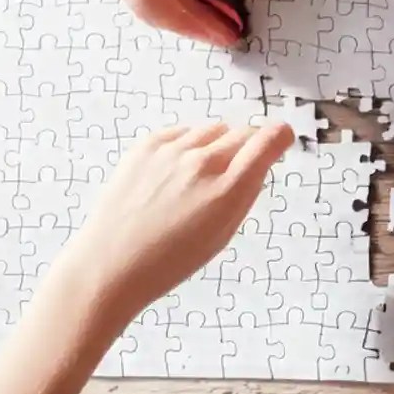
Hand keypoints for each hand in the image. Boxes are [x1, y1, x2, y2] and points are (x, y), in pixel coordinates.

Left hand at [64, 123, 292, 320]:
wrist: (111, 263)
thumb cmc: (167, 261)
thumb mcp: (221, 236)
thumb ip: (243, 197)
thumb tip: (257, 167)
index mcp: (227, 192)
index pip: (267, 142)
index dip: (280, 137)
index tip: (282, 137)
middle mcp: (202, 164)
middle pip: (242, 133)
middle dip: (249, 146)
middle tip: (239, 168)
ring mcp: (172, 151)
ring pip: (213, 130)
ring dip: (217, 145)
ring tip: (202, 177)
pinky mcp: (147, 145)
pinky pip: (183, 132)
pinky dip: (188, 145)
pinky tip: (179, 171)